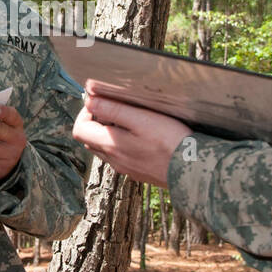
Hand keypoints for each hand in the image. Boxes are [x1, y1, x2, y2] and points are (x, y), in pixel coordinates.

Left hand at [71, 87, 191, 187]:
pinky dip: (121, 144)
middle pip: (90, 140)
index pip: (79, 130)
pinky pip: (120, 157)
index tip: (100, 102)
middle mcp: (114, 160)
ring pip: (104, 149)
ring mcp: (126, 168)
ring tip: (129, 120)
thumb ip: (112, 109)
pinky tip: (141, 137)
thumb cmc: (169, 141)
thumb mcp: (140, 118)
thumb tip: (89, 100)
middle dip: (95, 121)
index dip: (85, 112)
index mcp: (110, 146)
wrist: (192, 170)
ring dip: (108, 133)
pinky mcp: (138, 172)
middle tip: (114, 108)